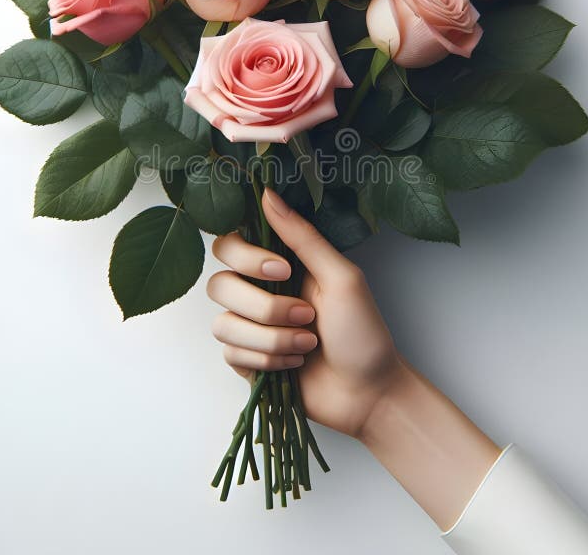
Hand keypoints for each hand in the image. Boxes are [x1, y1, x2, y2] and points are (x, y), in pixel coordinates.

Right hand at [208, 188, 401, 437]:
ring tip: (307, 345)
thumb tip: (267, 193)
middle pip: (219, 284)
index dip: (246, 257)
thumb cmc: (363, 332)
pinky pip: (229, 354)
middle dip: (263, 307)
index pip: (229, 244)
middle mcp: (258, 291)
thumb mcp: (341, 277)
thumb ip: (302, 237)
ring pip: (223, 324)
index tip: (283, 270)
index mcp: (280, 264)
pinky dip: (266, 360)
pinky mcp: (247, 360)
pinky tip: (294, 364)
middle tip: (306, 316)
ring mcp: (250, 327)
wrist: (368, 394)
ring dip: (270, 338)